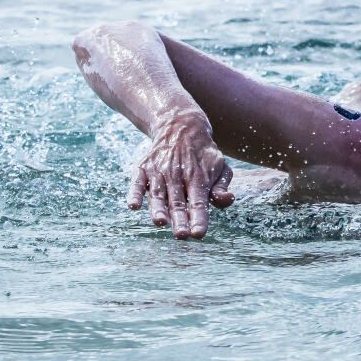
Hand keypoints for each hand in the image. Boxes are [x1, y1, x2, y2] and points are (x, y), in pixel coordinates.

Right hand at [127, 111, 234, 237]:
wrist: (180, 125)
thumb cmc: (203, 155)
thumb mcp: (219, 167)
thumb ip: (222, 187)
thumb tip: (226, 199)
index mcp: (197, 178)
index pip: (198, 202)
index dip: (199, 218)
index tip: (199, 233)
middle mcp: (177, 175)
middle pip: (177, 202)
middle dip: (179, 219)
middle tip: (181, 234)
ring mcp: (158, 171)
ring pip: (157, 194)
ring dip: (158, 208)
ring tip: (160, 221)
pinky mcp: (143, 168)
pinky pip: (137, 182)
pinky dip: (134, 193)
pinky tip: (133, 205)